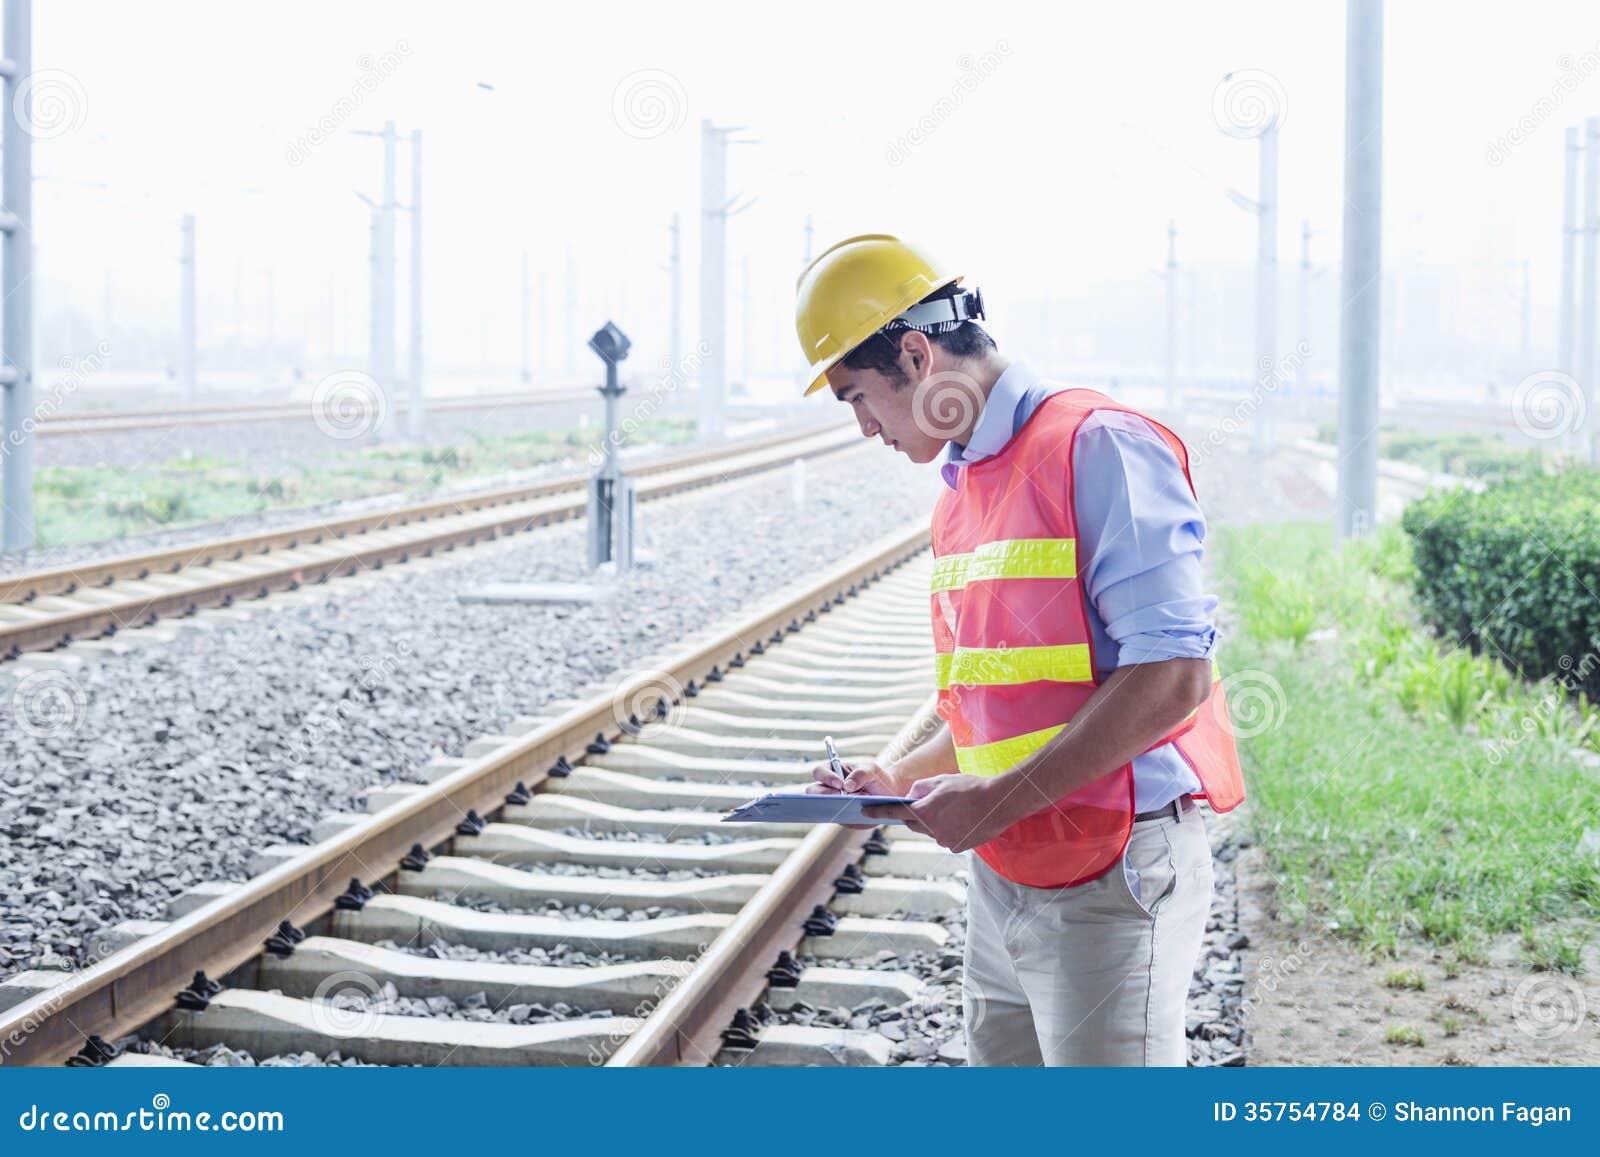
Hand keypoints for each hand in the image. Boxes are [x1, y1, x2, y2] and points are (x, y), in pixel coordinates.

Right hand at [806, 757, 905, 830]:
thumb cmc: (877, 778)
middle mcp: (829, 787)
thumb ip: (860, 774)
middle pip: (813, 791)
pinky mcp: (840, 816)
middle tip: (839, 796)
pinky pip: (835, 818)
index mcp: (833, 771)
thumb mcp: (872, 771)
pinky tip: (850, 816)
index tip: (839, 783)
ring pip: (821, 806)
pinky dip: (840, 817)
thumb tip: (847, 786)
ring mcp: (833, 803)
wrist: (889, 794)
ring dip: (830, 806)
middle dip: (824, 794)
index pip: (819, 772)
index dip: (825, 777)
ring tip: (845, 806)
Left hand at [861, 773, 1019, 852]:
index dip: (877, 812)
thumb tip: (911, 796)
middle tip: (928, 803)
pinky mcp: (956, 847)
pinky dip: (950, 829)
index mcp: (925, 812)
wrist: (998, 802)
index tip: (864, 811)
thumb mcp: (942, 780)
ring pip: (931, 831)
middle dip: (916, 815)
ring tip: (955, 809)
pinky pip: (946, 837)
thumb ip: (921, 788)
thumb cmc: (970, 787)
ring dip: (936, 822)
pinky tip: (963, 819)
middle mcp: (931, 830)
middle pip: (914, 823)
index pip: (895, 812)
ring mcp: (944, 841)